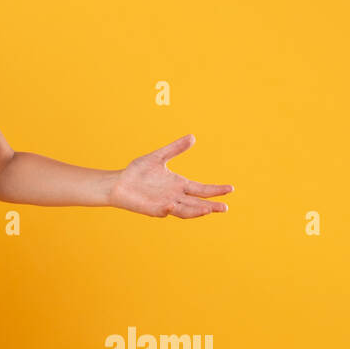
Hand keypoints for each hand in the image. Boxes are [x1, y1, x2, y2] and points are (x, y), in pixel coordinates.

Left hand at [108, 134, 232, 218]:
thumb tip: (192, 137)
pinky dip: (168, 210)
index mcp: (179, 185)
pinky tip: (172, 206)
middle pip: (197, 203)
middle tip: (225, 208)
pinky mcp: (152, 209)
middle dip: (211, 206)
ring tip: (207, 210)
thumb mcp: (158, 157)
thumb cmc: (138, 171)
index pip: (202, 189)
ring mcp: (164, 204)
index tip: (230, 189)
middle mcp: (175, 196)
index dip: (215, 190)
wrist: (118, 182)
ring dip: (195, 211)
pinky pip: (162, 211)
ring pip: (184, 210)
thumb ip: (175, 148)